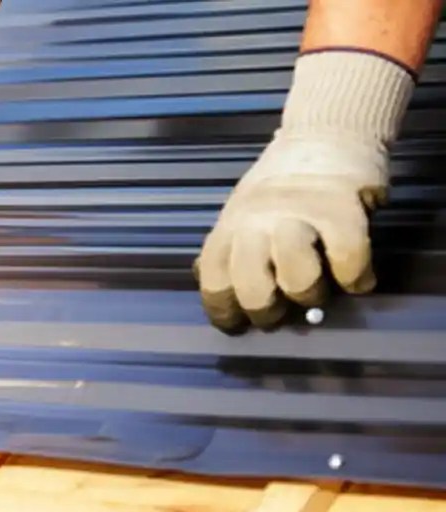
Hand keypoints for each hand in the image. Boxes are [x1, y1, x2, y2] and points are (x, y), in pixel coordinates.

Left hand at [194, 133, 387, 332]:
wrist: (327, 131)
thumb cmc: (282, 185)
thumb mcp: (241, 213)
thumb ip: (232, 250)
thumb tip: (224, 299)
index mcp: (229, 227)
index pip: (214, 283)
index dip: (226, 313)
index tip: (241, 324)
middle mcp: (255, 222)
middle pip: (253, 291)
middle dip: (269, 312)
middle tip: (284, 307)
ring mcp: (298, 214)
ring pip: (298, 280)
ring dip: (311, 294)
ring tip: (319, 286)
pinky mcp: (341, 208)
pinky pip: (347, 262)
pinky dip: (355, 279)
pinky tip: (355, 278)